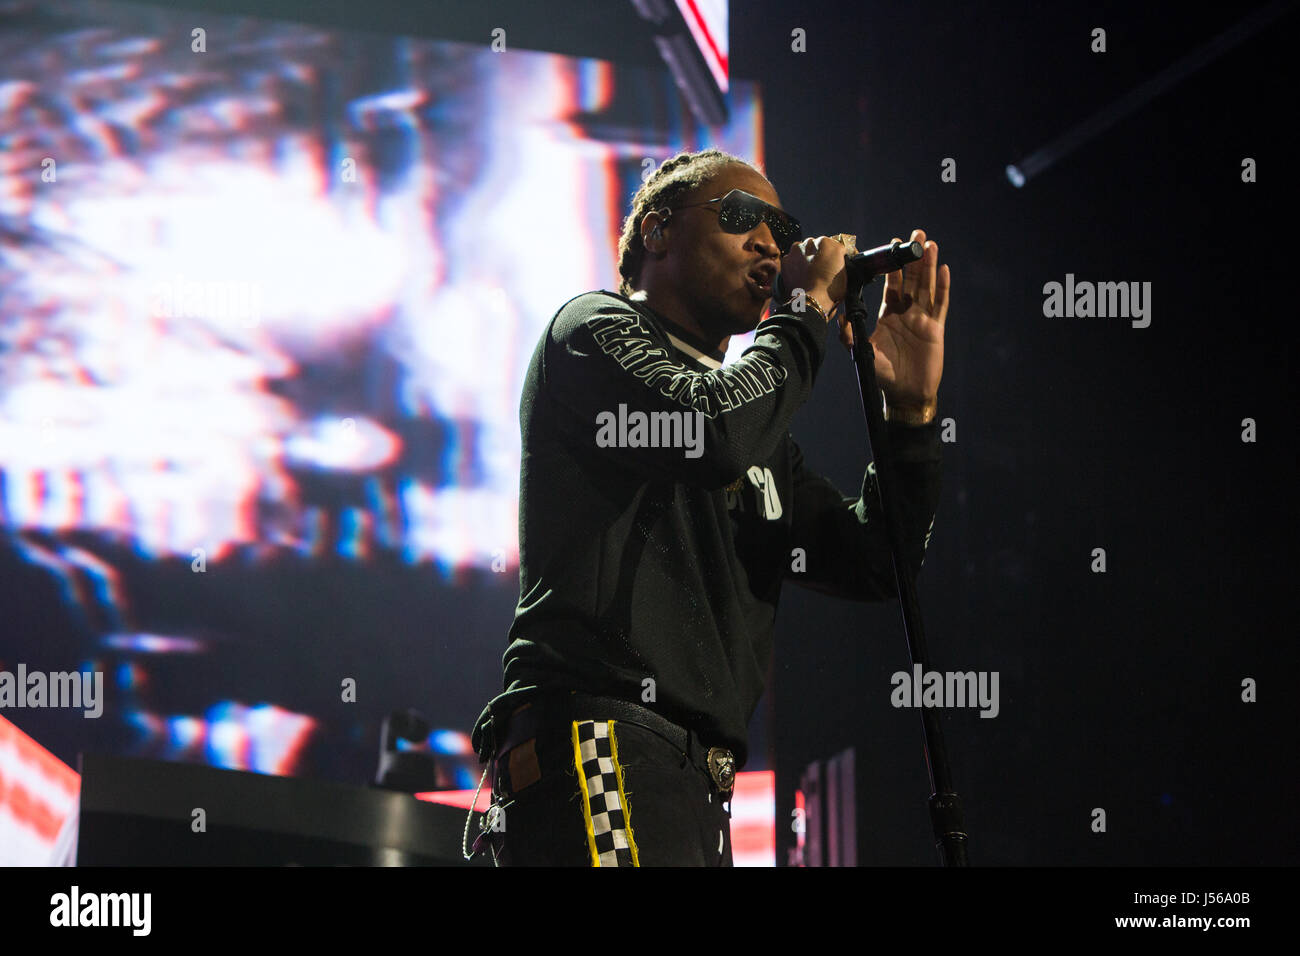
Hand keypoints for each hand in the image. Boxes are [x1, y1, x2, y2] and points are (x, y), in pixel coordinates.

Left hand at [778, 236, 848, 315]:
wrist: (811, 301)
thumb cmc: (831, 290)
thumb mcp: (844, 272)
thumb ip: (838, 259)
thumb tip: (835, 260)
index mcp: (828, 243)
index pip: (833, 245)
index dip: (833, 256)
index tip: (832, 265)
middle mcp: (811, 242)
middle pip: (815, 246)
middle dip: (817, 255)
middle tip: (820, 270)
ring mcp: (796, 250)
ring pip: (802, 250)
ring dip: (804, 258)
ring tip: (808, 273)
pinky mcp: (786, 260)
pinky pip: (791, 260)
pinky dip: (794, 266)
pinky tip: (799, 276)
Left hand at [839, 228, 947, 409]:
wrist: (904, 393)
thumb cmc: (884, 374)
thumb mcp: (863, 352)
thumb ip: (850, 335)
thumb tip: (838, 317)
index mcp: (888, 314)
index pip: (892, 285)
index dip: (893, 267)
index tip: (891, 246)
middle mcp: (906, 313)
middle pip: (912, 280)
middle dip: (913, 258)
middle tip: (915, 235)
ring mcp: (923, 319)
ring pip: (927, 287)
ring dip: (928, 266)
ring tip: (930, 245)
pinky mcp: (936, 328)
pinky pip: (940, 304)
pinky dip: (942, 287)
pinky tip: (943, 270)